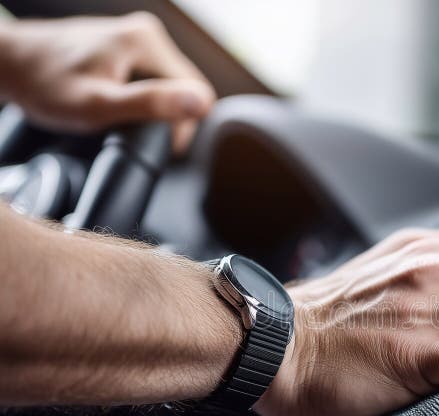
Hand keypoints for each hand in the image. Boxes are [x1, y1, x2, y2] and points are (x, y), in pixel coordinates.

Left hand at [0, 12, 215, 151]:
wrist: (9, 65)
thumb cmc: (45, 84)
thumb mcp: (100, 105)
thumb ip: (152, 103)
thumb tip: (200, 103)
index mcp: (147, 41)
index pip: (198, 92)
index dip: (182, 125)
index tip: (153, 141)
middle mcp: (146, 32)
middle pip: (185, 88)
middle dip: (165, 116)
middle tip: (130, 131)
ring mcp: (136, 37)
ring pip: (169, 86)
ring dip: (152, 109)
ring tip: (119, 117)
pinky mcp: (127, 46)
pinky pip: (152, 79)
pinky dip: (140, 98)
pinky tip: (116, 103)